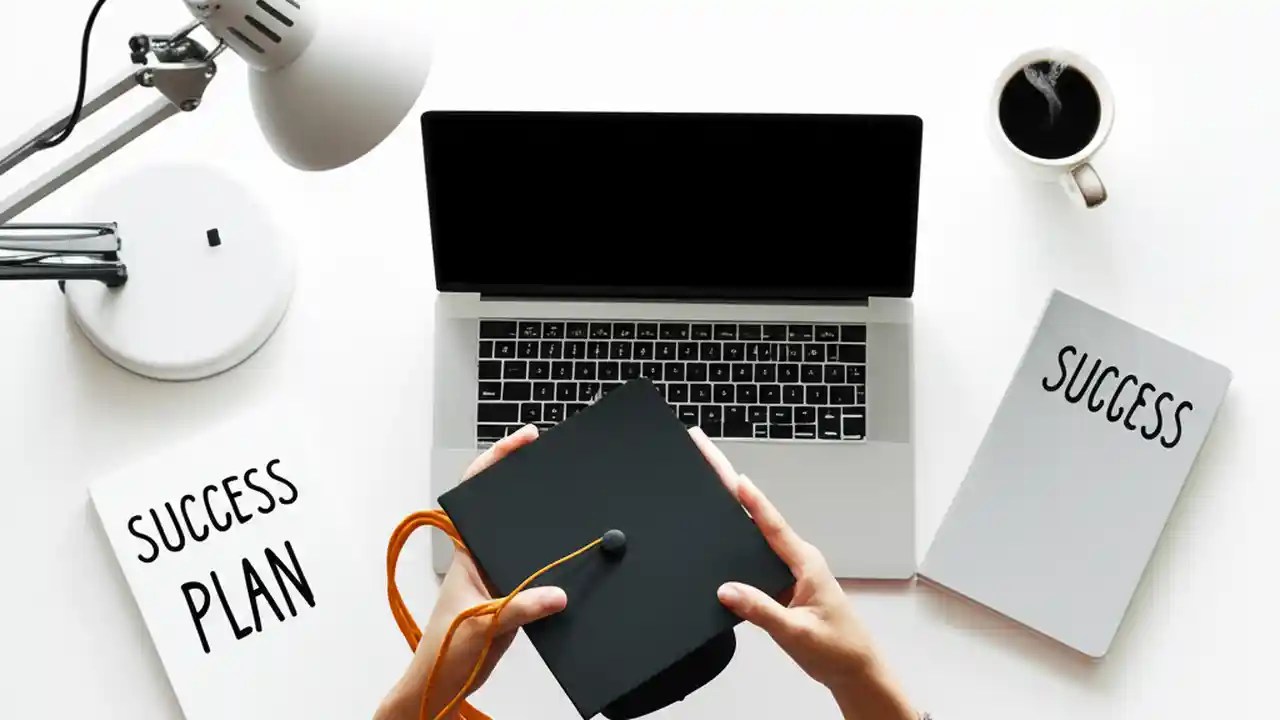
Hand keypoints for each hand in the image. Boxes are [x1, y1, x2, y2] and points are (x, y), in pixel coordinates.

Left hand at [378, 426, 566, 719]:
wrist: (439, 684)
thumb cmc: (445, 652)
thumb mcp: (484, 625)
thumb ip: (521, 608)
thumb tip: (557, 594)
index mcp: (466, 552)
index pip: (474, 491)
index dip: (496, 459)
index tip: (524, 441)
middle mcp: (478, 556)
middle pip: (498, 503)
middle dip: (520, 473)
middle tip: (548, 452)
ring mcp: (493, 573)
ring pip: (514, 531)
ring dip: (535, 511)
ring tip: (562, 489)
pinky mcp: (507, 593)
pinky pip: (530, 561)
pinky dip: (548, 549)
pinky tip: (567, 548)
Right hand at [688, 428, 916, 719]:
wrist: (857, 671)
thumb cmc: (838, 649)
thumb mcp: (795, 632)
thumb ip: (761, 611)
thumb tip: (727, 591)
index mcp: (805, 563)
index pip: (771, 523)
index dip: (750, 498)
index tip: (731, 473)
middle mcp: (799, 560)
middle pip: (758, 517)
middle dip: (731, 485)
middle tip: (707, 458)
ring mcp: (792, 570)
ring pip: (757, 534)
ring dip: (734, 510)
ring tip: (710, 482)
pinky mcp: (786, 583)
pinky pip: (757, 555)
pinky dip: (738, 541)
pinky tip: (722, 534)